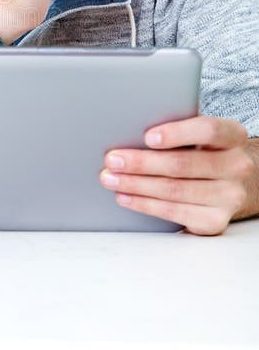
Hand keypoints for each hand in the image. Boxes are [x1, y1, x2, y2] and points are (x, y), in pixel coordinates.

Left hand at [100, 115, 253, 234]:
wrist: (231, 182)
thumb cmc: (203, 151)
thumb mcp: (198, 135)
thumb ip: (176, 130)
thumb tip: (129, 128)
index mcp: (232, 135)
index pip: (207, 130)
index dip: (176, 133)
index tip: (147, 137)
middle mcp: (237, 166)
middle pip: (183, 164)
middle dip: (141, 163)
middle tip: (112, 160)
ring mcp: (229, 196)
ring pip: (175, 190)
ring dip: (136, 185)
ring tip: (111, 178)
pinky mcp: (216, 220)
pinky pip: (175, 213)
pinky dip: (145, 204)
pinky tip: (126, 197)